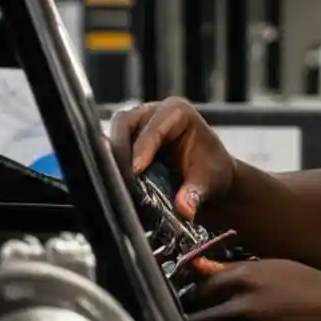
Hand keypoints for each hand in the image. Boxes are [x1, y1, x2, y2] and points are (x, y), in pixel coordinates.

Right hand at [110, 96, 236, 219]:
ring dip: (113, 161)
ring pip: (113, 136)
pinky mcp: (125, 142)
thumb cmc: (211, 173)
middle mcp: (152, 112)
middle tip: (120, 180)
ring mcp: (136, 125)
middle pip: (125, 124)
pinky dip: (111, 168)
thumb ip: (195, 193)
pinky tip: (115, 188)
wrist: (208, 180)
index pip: (154, 126)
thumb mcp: (208, 183)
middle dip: (121, 152)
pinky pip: (109, 151)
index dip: (143, 148)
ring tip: (117, 186)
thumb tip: (185, 209)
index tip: (136, 171)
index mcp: (177, 111)